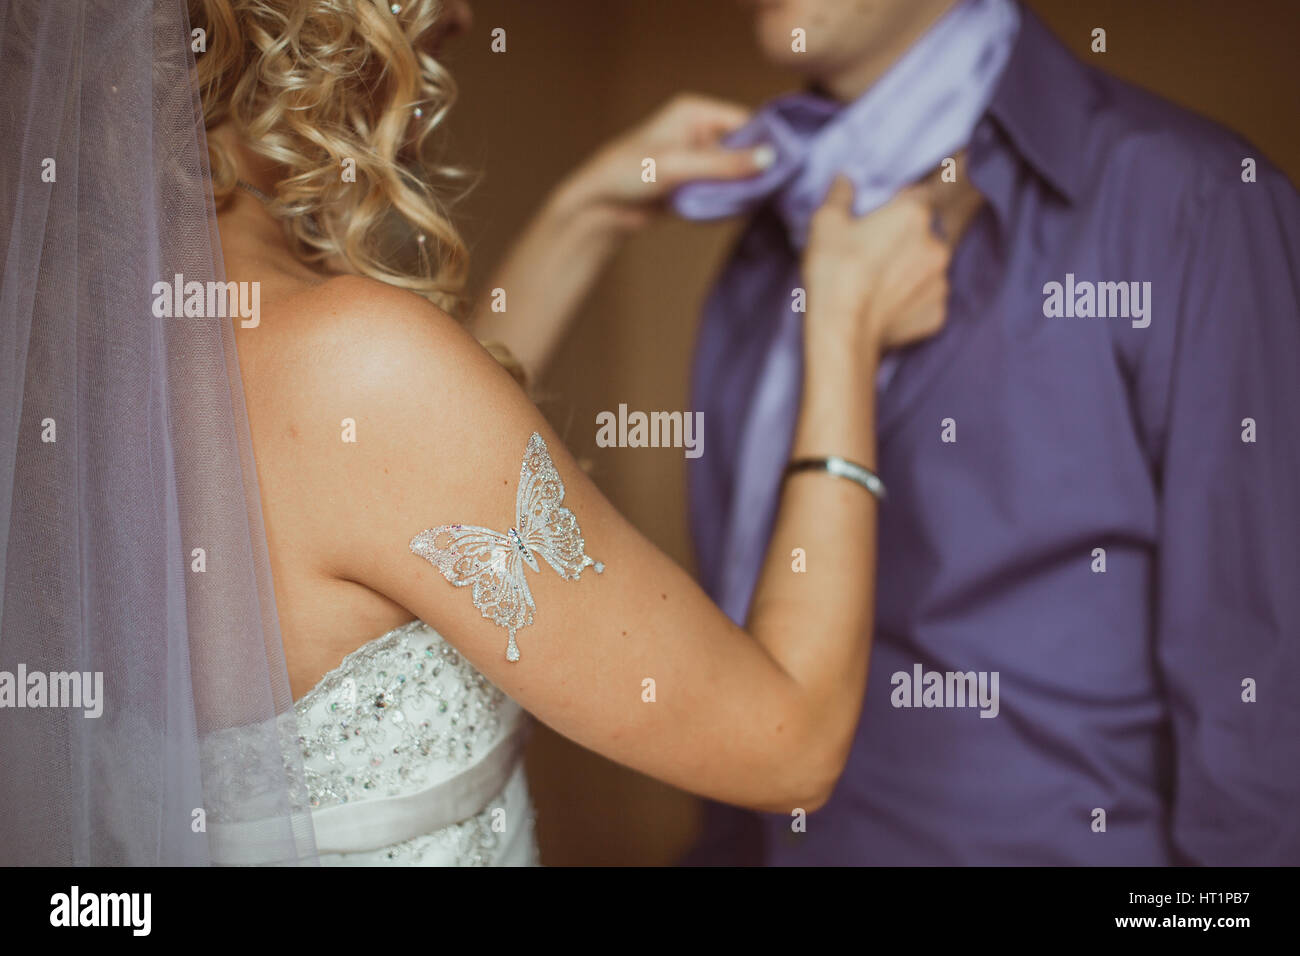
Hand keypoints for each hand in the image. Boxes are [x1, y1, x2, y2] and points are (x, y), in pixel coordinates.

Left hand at [556, 94, 771, 230]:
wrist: (599, 208)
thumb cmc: (627, 174)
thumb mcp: (679, 166)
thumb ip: (725, 165)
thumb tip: (770, 159)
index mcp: (695, 112)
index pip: (745, 122)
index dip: (767, 143)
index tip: (788, 166)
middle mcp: (698, 131)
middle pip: (744, 148)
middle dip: (756, 169)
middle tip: (776, 190)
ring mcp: (697, 158)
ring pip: (735, 172)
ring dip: (743, 188)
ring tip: (758, 202)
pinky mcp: (693, 183)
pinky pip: (723, 189)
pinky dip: (730, 200)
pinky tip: (738, 210)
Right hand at [802, 177, 951, 360]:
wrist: (842, 333)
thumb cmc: (834, 272)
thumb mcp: (826, 224)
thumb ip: (840, 194)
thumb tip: (846, 179)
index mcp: (914, 214)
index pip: (919, 195)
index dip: (900, 205)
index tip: (881, 218)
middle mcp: (938, 245)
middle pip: (925, 235)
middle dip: (905, 241)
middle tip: (874, 256)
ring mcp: (941, 282)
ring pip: (928, 269)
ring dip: (911, 272)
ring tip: (880, 286)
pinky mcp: (939, 315)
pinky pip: (927, 301)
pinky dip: (912, 303)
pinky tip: (888, 308)